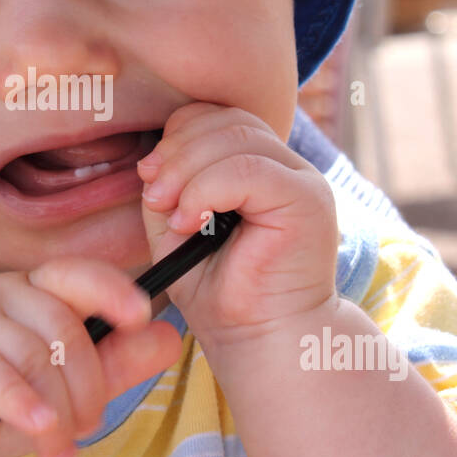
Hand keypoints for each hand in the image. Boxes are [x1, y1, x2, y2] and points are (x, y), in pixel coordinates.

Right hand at [0, 258, 182, 456]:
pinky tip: (38, 427)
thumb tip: (168, 337)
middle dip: (86, 388)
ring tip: (56, 450)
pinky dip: (19, 402)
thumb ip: (113, 365)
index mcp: (32, 290)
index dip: (113, 290)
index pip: (79, 274)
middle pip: (63, 326)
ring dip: (55, 412)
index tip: (142, 315)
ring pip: (31, 354)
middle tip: (84, 429)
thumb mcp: (62, 392)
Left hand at [136, 102, 338, 348]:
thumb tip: (155, 158)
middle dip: (178, 151)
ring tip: (172, 215)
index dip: (179, 135)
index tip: (149, 174)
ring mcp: (301, 179)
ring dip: (187, 172)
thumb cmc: (220, 292)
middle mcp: (284, 166)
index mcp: (258, 166)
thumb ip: (169, 185)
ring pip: (236, 138)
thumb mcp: (178, 228)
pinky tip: (191, 221)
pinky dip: (206, 189)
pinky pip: (248, 169)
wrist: (259, 339)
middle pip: (225, 120)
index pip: (217, 117)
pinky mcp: (308, 198)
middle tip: (154, 194)